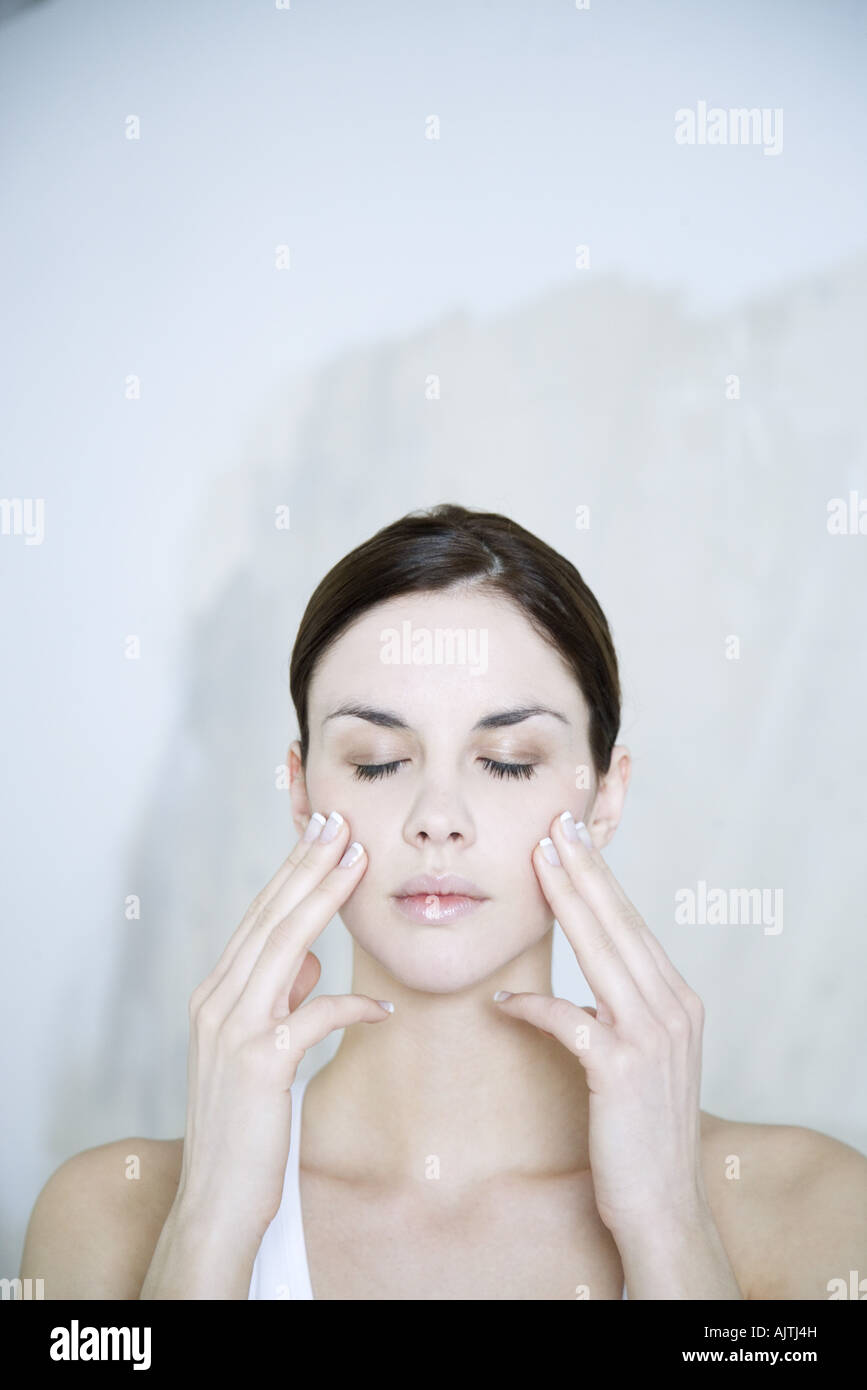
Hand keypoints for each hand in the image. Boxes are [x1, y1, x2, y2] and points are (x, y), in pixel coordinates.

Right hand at [178, 809, 392, 1238]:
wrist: (215, 1199)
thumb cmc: (245, 1125)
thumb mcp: (258, 1052)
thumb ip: (279, 1001)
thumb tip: (309, 961)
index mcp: (216, 995)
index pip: (259, 919)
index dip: (292, 871)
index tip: (322, 832)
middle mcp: (218, 1002)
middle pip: (269, 918)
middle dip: (307, 865)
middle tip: (340, 820)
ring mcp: (234, 1031)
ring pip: (283, 947)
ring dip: (323, 900)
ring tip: (357, 861)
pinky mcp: (259, 1066)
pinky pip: (313, 1019)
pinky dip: (349, 1008)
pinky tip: (381, 1009)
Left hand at [493, 809, 707, 1238]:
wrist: (664, 1204)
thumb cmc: (639, 1132)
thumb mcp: (638, 1061)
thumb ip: (617, 1019)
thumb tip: (580, 994)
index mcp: (678, 1001)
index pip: (632, 926)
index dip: (601, 879)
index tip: (574, 837)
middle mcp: (673, 1010)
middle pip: (620, 926)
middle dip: (585, 870)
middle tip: (556, 823)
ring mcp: (652, 1039)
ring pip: (602, 954)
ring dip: (567, 904)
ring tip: (540, 864)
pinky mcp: (622, 1072)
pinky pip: (570, 1021)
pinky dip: (535, 1005)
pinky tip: (503, 996)